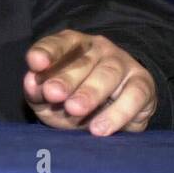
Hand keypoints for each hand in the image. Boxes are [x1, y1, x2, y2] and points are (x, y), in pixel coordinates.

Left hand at [23, 29, 157, 134]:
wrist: (115, 116)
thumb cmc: (73, 101)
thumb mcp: (49, 101)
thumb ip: (37, 93)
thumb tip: (30, 83)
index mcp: (70, 46)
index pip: (57, 43)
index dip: (46, 52)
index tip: (35, 63)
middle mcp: (97, 49)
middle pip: (82, 60)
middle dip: (66, 78)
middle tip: (52, 93)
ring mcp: (122, 63)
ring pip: (107, 74)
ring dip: (90, 92)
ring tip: (74, 110)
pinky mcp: (143, 83)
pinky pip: (133, 95)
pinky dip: (117, 113)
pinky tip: (100, 128)